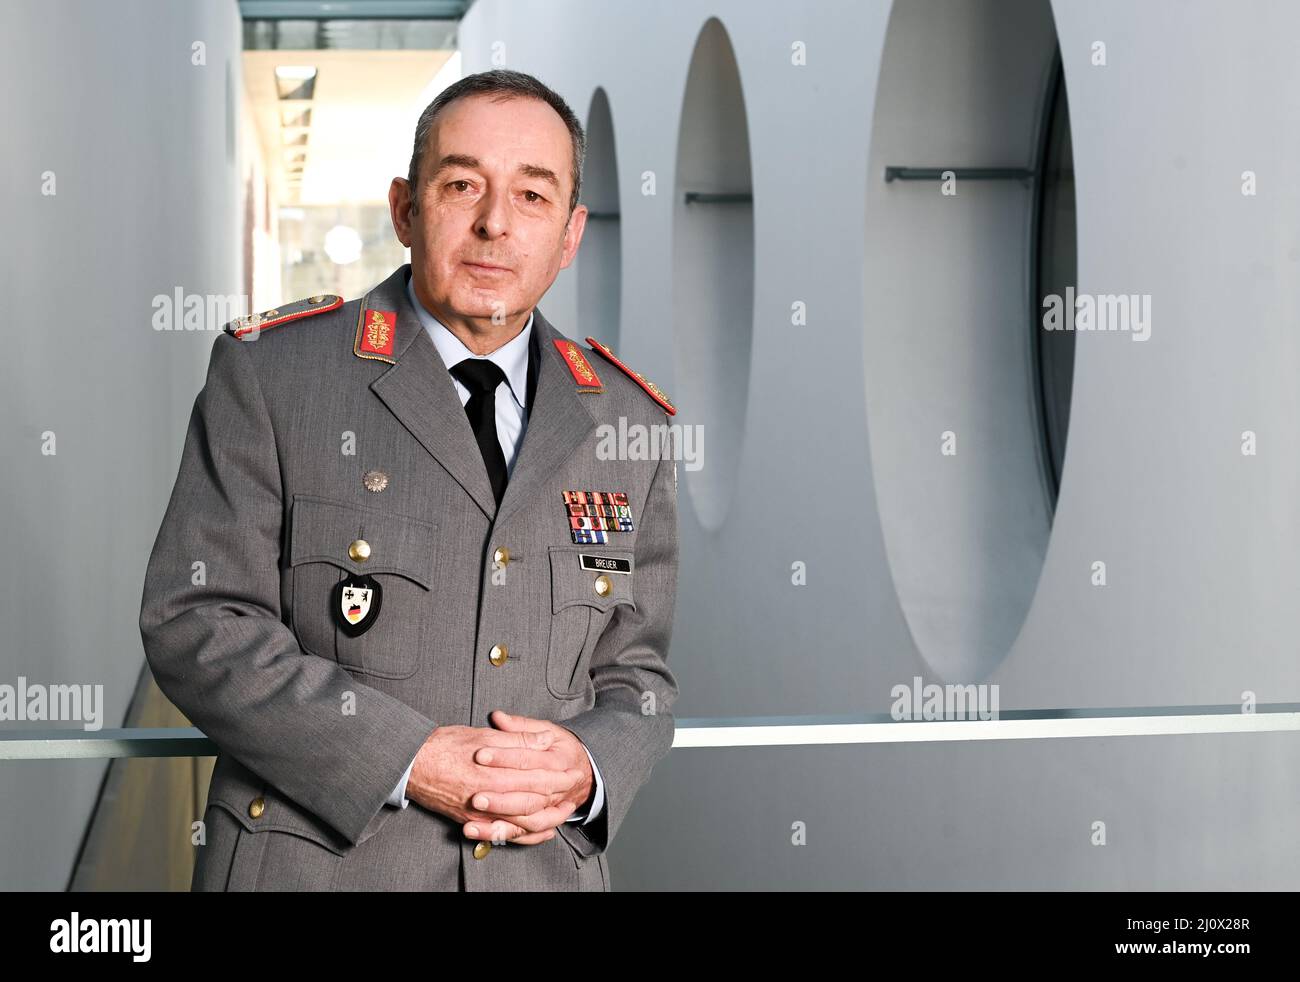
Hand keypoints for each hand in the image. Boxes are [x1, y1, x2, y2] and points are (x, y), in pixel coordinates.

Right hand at [404, 722, 585, 844]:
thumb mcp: (482, 735)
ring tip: (565, 811)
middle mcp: (489, 796)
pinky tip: (540, 832)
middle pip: (533, 799)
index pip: (536, 774)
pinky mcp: (472, 821)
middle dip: (558, 794)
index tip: (575, 768)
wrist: (411, 764)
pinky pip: (505, 834)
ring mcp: (481, 812)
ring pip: (522, 821)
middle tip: (576, 788)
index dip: (558, 773)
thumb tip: (545, 740)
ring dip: (548, 818)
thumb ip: (516, 739)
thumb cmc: (444, 745)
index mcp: (494, 772)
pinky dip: (526, 835)